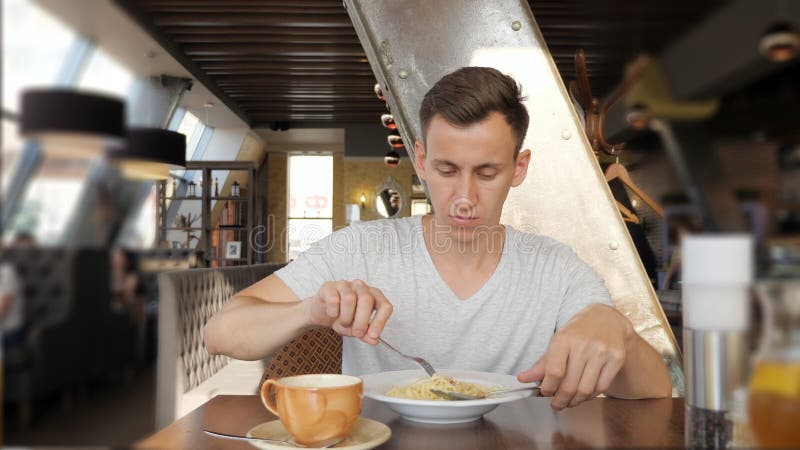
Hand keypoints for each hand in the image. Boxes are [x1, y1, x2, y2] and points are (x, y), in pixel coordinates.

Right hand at [305, 279, 392, 344]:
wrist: (322, 313)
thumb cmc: (342, 317)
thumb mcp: (355, 329)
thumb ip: (366, 334)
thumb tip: (374, 340)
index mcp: (373, 296)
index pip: (384, 305)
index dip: (380, 321)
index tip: (373, 335)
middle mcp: (361, 287)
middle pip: (366, 299)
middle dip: (362, 320)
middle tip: (357, 332)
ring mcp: (345, 285)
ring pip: (349, 299)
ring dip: (346, 317)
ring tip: (343, 322)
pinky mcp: (330, 286)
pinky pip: (333, 300)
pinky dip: (333, 312)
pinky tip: (332, 314)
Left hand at [517, 304, 633, 409]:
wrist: (606, 318)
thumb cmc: (578, 331)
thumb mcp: (558, 341)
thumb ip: (542, 363)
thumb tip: (522, 379)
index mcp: (564, 338)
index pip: (554, 371)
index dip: (548, 388)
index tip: (544, 393)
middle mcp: (584, 345)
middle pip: (570, 384)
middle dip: (560, 400)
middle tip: (556, 405)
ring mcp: (602, 352)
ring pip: (586, 389)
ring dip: (575, 401)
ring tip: (569, 402)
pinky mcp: (616, 358)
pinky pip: (601, 387)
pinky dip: (590, 396)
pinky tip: (584, 395)